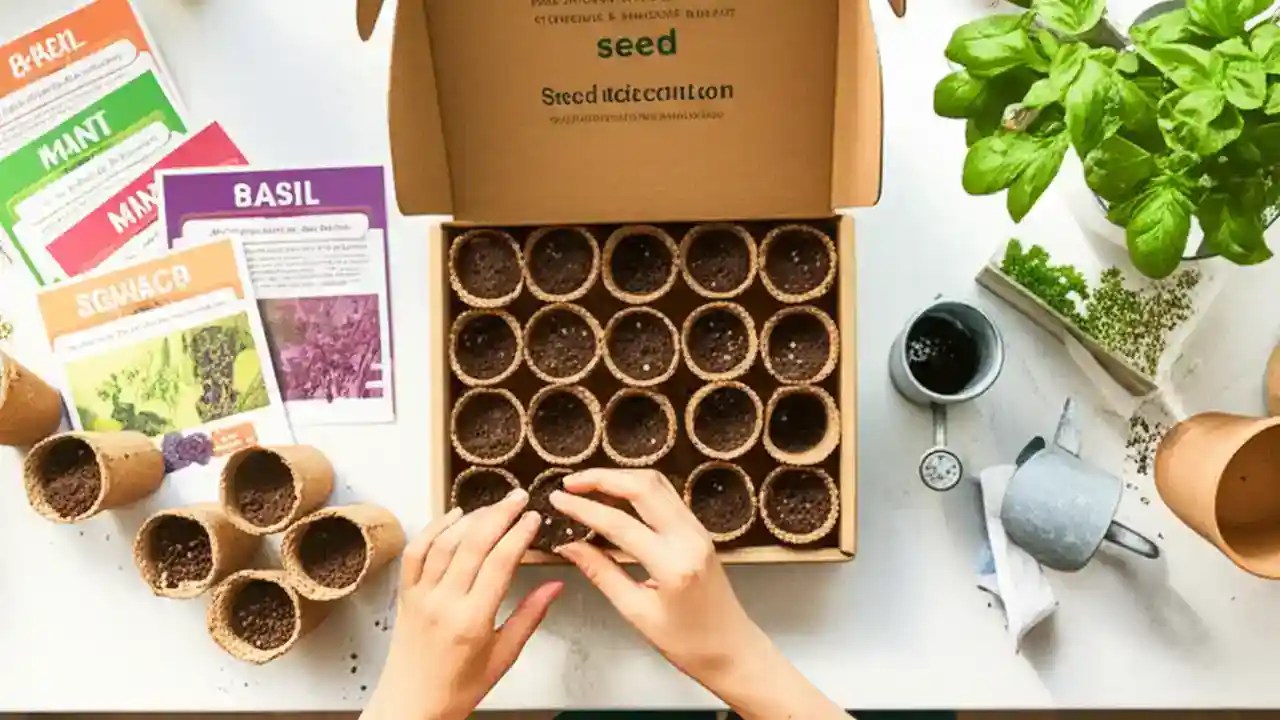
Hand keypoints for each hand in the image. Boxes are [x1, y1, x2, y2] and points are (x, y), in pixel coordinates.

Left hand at [363, 490, 561, 719]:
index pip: (500, 562)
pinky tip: (452, 517)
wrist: (411, 707)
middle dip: (499, 515)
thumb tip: (555, 586)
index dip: (519, 534)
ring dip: (470, 518)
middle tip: (517, 499)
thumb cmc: (457, 689)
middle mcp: (444, 603)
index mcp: (472, 621)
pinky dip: (434, 529)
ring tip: (493, 506)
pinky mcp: (405, 595)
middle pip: (473, 544)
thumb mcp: (503, 657)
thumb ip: (529, 616)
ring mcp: (420, 596)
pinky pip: (416, 552)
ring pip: (445, 542)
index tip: (533, 518)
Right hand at [551, 468, 846, 719]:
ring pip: (657, 484)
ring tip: (587, 486)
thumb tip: (568, 546)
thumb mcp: (637, 613)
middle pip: (643, 486)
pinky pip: (667, 496)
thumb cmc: (687, 643)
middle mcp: (689, 539)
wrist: (732, 649)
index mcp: (672, 565)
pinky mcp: (699, 530)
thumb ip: (601, 573)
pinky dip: (638, 489)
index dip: (583, 508)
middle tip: (570, 484)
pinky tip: (616, 496)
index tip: (557, 501)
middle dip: (602, 478)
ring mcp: (698, 530)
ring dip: (621, 478)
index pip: (619, 523)